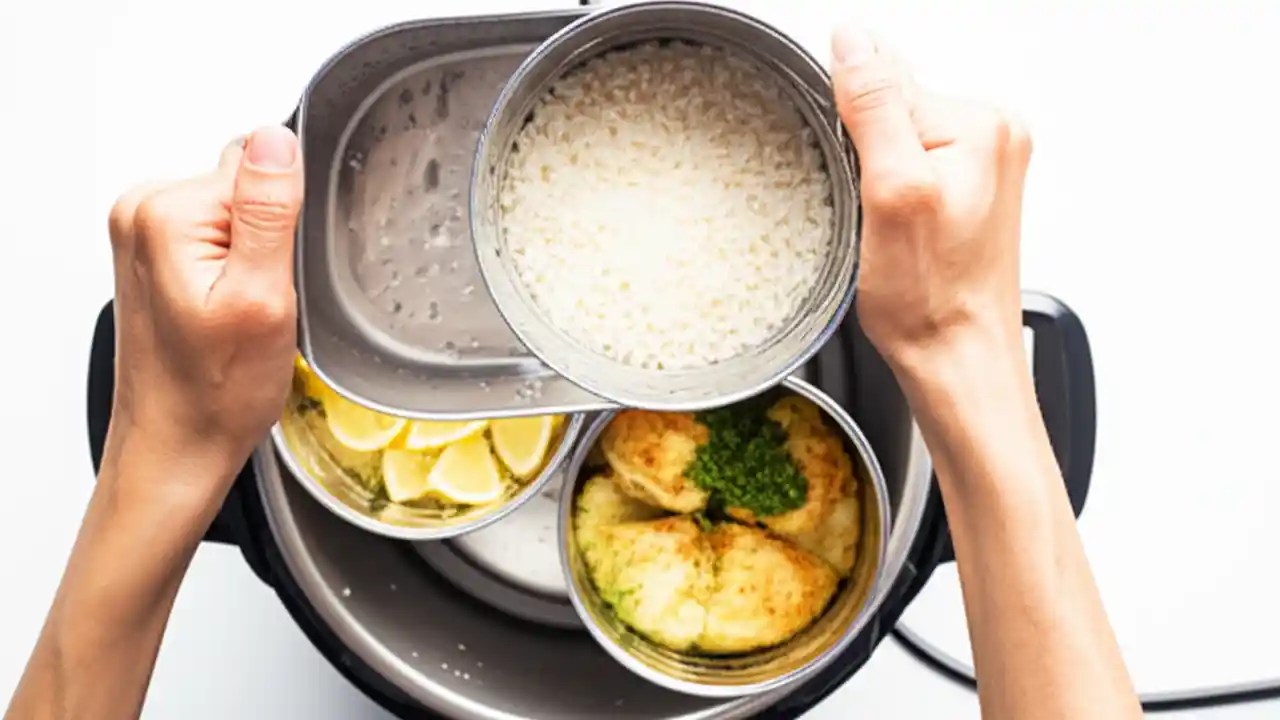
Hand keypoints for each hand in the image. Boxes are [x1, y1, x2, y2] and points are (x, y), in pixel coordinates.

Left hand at [106, 126, 303, 492]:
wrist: (175, 445)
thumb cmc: (212, 393)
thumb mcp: (261, 299)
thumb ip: (268, 212)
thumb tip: (275, 139)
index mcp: (165, 214)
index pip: (259, 166)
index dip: (288, 219)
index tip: (278, 269)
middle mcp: (142, 213)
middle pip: (245, 184)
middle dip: (271, 236)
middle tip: (263, 297)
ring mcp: (143, 233)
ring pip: (237, 210)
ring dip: (256, 256)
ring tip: (247, 309)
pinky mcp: (154, 253)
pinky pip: (220, 232)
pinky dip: (239, 266)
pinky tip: (234, 308)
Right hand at [831, 28, 1031, 374]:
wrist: (960, 362)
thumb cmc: (933, 300)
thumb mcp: (892, 194)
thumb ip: (874, 108)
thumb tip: (853, 42)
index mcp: (980, 125)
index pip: (887, 82)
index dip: (848, 126)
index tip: (852, 175)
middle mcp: (993, 137)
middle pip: (892, 110)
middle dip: (862, 155)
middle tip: (869, 211)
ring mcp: (983, 166)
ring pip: (895, 142)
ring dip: (872, 177)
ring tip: (882, 227)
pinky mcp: (968, 194)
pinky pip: (909, 167)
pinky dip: (886, 192)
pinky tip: (892, 231)